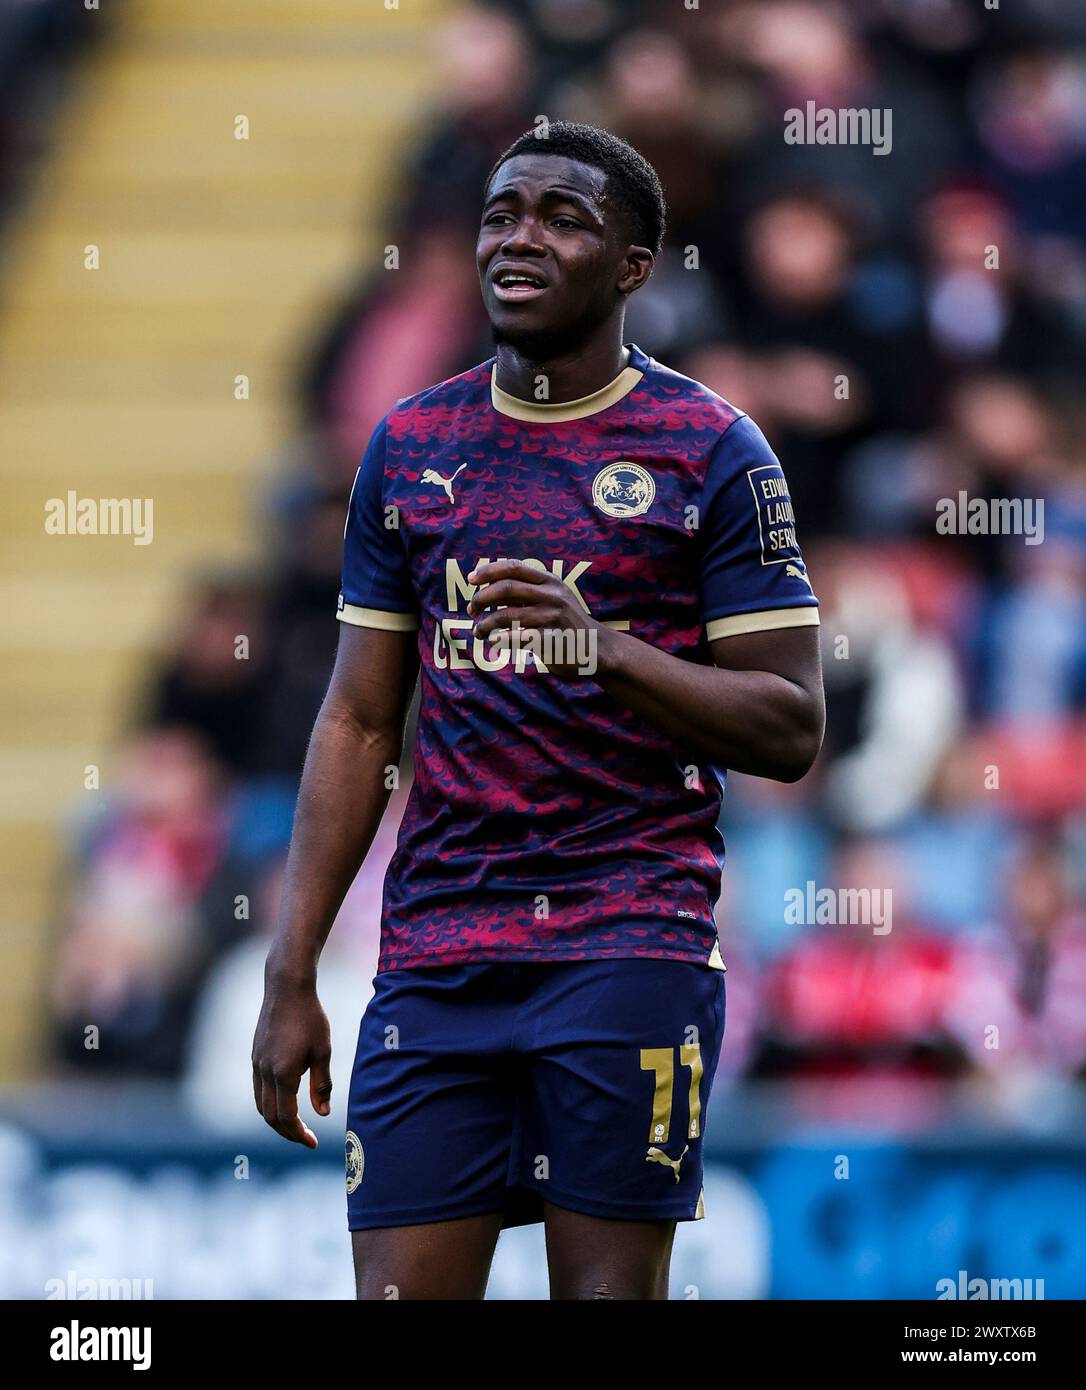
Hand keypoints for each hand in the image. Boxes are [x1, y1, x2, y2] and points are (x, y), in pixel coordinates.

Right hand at [251, 970, 331, 1147]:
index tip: (312, 1143)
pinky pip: (258, 1089)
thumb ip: (322, 1084)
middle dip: (287, 1132)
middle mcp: (264, 1071)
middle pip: (269, 1116)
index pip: (286, 1117)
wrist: (286, 988)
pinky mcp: (254, 1056)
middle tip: (305, 1139)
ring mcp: (256, 1064)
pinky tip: (284, 1100)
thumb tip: (323, 1113)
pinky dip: (269, 1103)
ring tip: (295, 1125)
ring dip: (275, 1120)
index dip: (299, 1134)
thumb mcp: (323, 1051)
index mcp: (283, 1073)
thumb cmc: (310, 1017)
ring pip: (260, 1104)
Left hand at [467, 559, 606, 676]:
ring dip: (486, 624)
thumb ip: (525, 591)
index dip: (488, 570)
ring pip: (507, 615)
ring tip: (479, 632)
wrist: (597, 648)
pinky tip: (493, 641)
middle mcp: (552, 595)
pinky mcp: (553, 639)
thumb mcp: (551, 598)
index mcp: (549, 581)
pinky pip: (520, 637)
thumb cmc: (565, 623)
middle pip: (506, 588)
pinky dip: (502, 639)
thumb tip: (487, 586)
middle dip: (482, 598)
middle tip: (472, 610)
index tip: (471, 579)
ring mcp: (553, 616)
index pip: (513, 567)